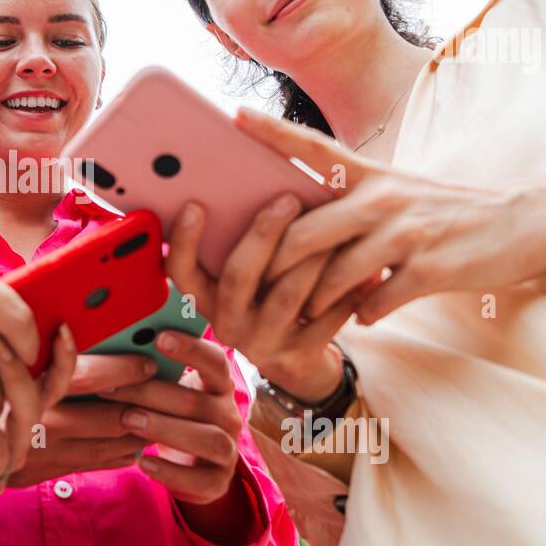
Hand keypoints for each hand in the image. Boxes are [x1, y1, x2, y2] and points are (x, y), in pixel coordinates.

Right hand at [6, 354, 157, 487]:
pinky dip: (117, 452)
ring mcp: (38, 455)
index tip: (147, 362)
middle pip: (109, 419)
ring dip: (138, 433)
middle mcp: (36, 425)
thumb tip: (95, 338)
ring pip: (107, 448)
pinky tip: (132, 441)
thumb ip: (47, 354)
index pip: (89, 377)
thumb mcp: (6, 363)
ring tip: (157, 415)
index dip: (124, 369)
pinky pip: (91, 465)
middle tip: (165, 391)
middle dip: (144, 405)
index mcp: (27, 387)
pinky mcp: (37, 474)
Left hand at [97, 332, 243, 504]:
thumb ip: (150, 370)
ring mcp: (228, 450)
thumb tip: (109, 348)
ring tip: (128, 420)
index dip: (191, 348)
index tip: (159, 337)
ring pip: (206, 438)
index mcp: (217, 385)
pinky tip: (142, 463)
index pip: (215, 361)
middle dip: (151, 393)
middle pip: (197, 401)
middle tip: (111, 386)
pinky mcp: (218, 482)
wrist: (191, 464)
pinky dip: (170, 472)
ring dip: (164, 428)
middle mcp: (228, 414)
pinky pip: (200, 480)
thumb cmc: (170, 414)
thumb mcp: (165, 390)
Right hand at [165, 194, 350, 403]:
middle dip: (264, 233)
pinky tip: (364, 265)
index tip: (195, 204)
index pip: (181, 272)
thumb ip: (242, 245)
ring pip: (288, 293)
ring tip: (337, 226)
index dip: (184, 241)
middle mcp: (227, 325)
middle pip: (238, 275)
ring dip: (314, 256)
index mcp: (207, 300)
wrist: (301, 361)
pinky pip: (324, 315)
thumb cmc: (272, 298)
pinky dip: (346, 288)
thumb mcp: (250, 279)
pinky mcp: (297, 357)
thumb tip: (250, 184)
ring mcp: (261, 344)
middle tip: (288, 199)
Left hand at [232, 107, 545, 325]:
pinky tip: (364, 317)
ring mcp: (406, 234)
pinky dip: (363, 316)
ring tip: (307, 312)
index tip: (234, 115)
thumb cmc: (443, 212)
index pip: (313, 147)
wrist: (519, 224)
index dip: (272, 131)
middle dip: (274, 266)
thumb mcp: (395, 192)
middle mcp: (383, 199)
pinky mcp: (429, 269)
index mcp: (370, 176)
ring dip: (315, 302)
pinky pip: (375, 303)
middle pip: (305, 233)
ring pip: (334, 276)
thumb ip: (349, 202)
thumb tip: (295, 224)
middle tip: (254, 287)